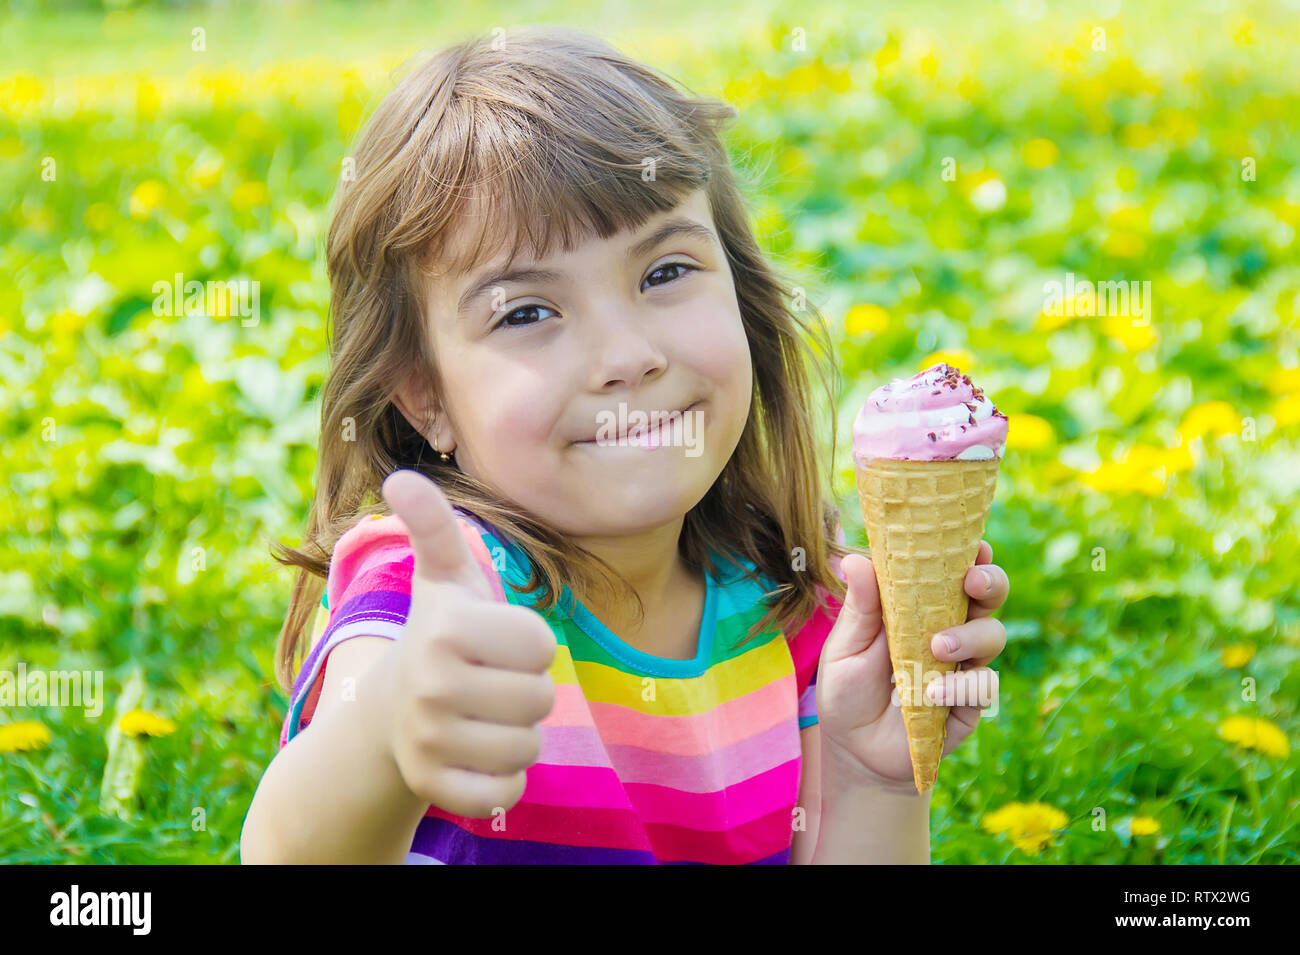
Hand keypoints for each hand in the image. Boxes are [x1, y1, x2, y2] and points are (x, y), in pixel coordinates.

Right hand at [376, 469, 556, 817]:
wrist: (388, 710)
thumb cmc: (440, 635)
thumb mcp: (444, 578)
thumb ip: (434, 527)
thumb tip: (400, 477)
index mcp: (445, 630)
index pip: (543, 646)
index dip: (531, 646)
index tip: (497, 644)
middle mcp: (430, 686)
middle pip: (540, 698)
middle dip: (528, 691)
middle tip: (491, 683)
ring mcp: (427, 740)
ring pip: (528, 746)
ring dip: (518, 734)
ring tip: (484, 716)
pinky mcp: (431, 788)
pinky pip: (504, 793)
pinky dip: (503, 779)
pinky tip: (477, 755)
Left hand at [815, 540, 1008, 794]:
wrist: (857, 752)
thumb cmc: (848, 691)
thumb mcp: (845, 648)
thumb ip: (860, 608)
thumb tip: (854, 560)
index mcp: (919, 606)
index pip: (951, 570)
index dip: (967, 552)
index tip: (971, 541)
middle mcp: (949, 627)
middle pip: (988, 594)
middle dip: (989, 581)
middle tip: (971, 582)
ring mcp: (964, 664)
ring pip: (993, 634)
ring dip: (969, 635)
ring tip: (938, 647)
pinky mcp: (970, 701)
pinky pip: (983, 684)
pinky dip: (960, 686)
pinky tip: (931, 695)